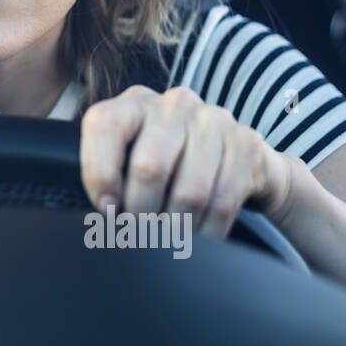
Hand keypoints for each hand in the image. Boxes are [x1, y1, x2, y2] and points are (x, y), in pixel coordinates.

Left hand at [78, 85, 302, 237]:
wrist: (236, 156)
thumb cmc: (168, 161)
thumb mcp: (130, 156)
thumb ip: (108, 173)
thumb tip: (100, 212)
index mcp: (134, 103)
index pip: (104, 125)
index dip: (99, 173)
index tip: (105, 209)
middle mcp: (173, 105)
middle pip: (149, 167)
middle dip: (141, 213)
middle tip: (138, 234)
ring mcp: (213, 122)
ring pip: (189, 192)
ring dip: (175, 229)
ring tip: (165, 242)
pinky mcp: (246, 146)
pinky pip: (222, 203)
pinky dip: (206, 232)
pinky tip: (196, 239)